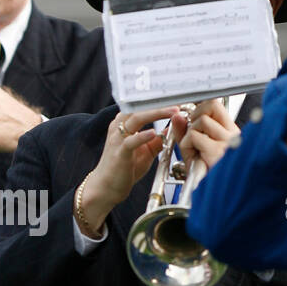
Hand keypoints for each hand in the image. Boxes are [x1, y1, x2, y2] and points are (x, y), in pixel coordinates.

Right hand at [78, 106, 177, 233]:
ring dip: (156, 113)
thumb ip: (158, 139)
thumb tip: (174, 128)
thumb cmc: (125, 168)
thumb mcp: (146, 151)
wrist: (106, 187)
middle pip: (140, 107)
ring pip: (136, 119)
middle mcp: (119, 127)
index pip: (143, 106)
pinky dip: (142, 136)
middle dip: (161, 102)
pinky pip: (130, 141)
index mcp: (125, 123)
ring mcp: (118, 139)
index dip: (161, 101)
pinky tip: (154, 132)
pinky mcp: (119, 154)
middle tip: (180, 101)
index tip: (180, 98)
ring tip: (173, 112)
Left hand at [178, 98, 238, 171]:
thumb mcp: (196, 151)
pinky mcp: (218, 151)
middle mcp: (232, 134)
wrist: (220, 197)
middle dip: (194, 117)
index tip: (192, 120)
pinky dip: (187, 146)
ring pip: (200, 121)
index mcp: (232, 133)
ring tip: (194, 151)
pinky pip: (194, 136)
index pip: (216, 105)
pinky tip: (193, 157)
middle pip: (210, 106)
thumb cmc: (209, 178)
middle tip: (192, 135)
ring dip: (189, 136)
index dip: (200, 108)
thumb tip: (177, 116)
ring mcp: (227, 142)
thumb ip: (186, 132)